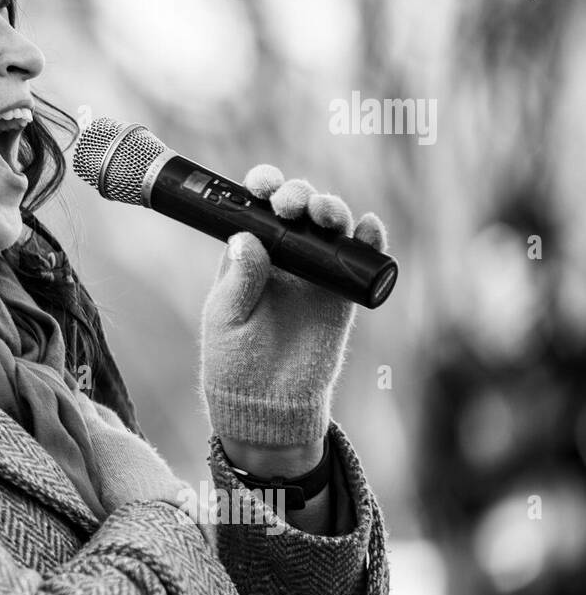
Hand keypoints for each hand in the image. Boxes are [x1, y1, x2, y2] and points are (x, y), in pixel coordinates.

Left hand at [198, 165, 388, 455]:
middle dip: (297, 194)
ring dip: (331, 209)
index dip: (262, 188)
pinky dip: (369, 241)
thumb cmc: (233, 363)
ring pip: (330, 229)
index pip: (256, 209)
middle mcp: (283, 257)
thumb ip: (239, 282)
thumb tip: (247, 238)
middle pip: (297, 209)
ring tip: (325, 214)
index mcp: (247, 255)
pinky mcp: (342, 297)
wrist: (265, 408)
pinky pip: (359, 263)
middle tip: (291, 205)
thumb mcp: (226, 320)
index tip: (262, 186)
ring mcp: (315, 274)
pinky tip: (369, 228)